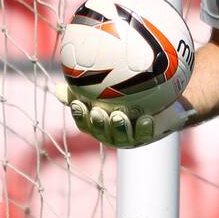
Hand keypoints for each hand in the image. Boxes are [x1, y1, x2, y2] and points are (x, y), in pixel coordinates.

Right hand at [56, 81, 193, 148]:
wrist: (157, 97)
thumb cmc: (124, 88)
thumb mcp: (105, 81)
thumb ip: (85, 81)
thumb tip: (60, 81)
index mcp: (96, 122)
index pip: (83, 121)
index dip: (79, 114)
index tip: (77, 103)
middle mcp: (110, 132)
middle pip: (100, 132)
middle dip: (97, 124)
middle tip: (97, 112)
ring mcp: (128, 137)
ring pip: (121, 136)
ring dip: (119, 127)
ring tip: (118, 115)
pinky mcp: (146, 136)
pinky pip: (145, 134)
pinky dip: (144, 128)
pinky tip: (146, 118)